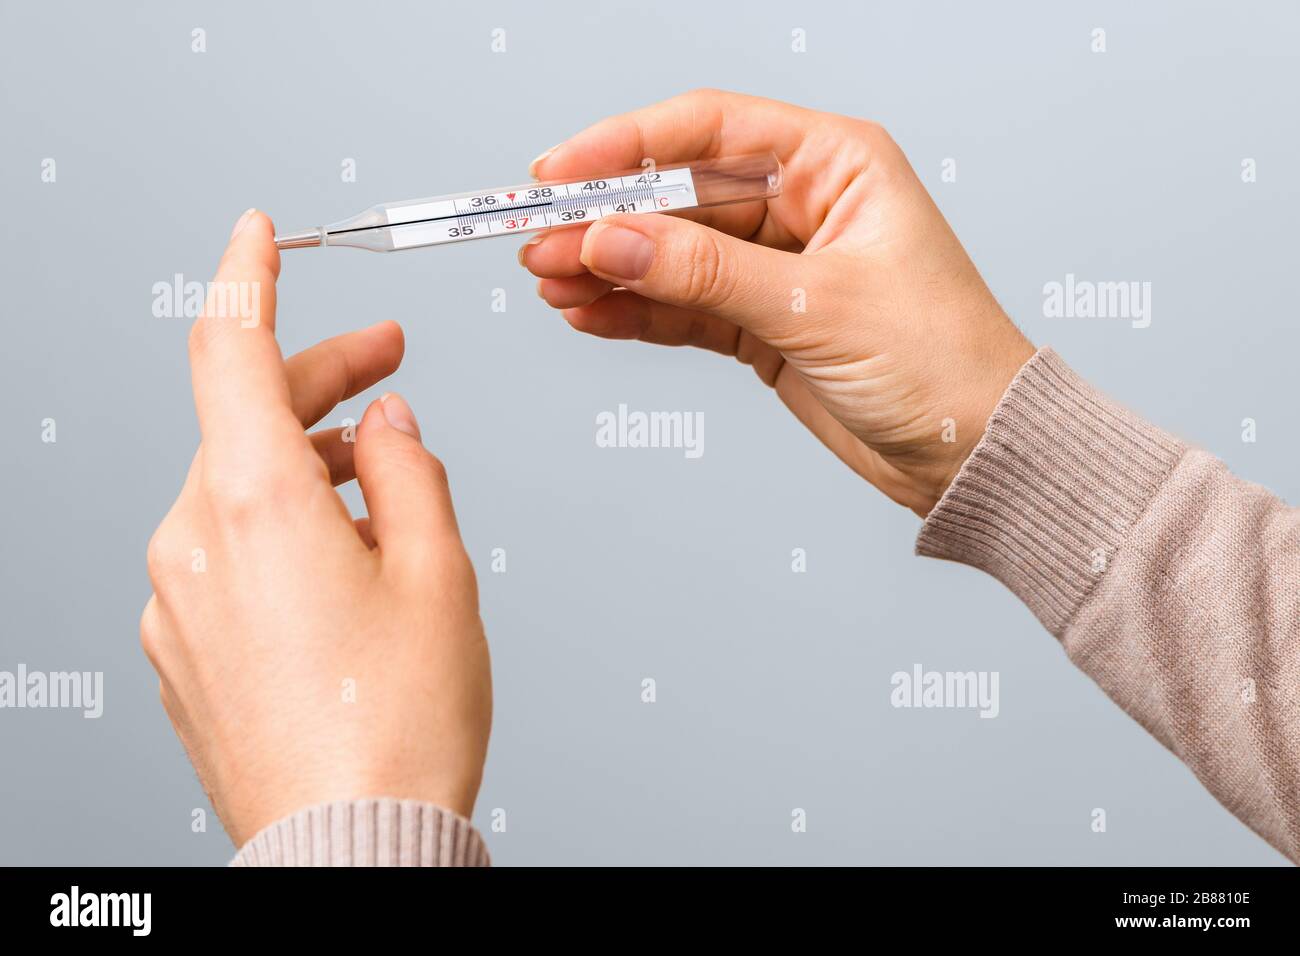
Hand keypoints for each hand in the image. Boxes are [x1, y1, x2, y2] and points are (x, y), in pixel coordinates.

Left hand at [141, 211, 490, 846]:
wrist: (351, 846)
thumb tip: (390, 424)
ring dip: (309, 464)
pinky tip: (344, 561)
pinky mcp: (183, 651)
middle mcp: (194, 545)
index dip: (247, 276)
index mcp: (255, 506)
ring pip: (237, 489)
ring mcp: (178, 603)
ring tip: (390, 487)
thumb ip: (412, 470)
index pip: (227, 348)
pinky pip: (226, 554)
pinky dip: (281, 529)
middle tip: (392, 364)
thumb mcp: (438, 570)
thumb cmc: (401, 725)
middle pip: (244, 419)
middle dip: (321, 381)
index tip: (259, 235)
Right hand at [522, 90, 1034, 515]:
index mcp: (834, 164)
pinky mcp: (762, 324)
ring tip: (550, 286)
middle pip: (678, 195)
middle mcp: (801, 205)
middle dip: (606, 222)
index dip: (625, 146)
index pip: (708, 132)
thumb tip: (609, 240)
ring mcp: (777, 266)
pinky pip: (682, 307)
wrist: (975, 454)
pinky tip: (588, 314)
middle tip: (538, 245)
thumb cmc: (940, 363)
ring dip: (609, 270)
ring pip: (671, 254)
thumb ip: (705, 272)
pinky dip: (634, 312)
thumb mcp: (816, 306)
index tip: (558, 173)